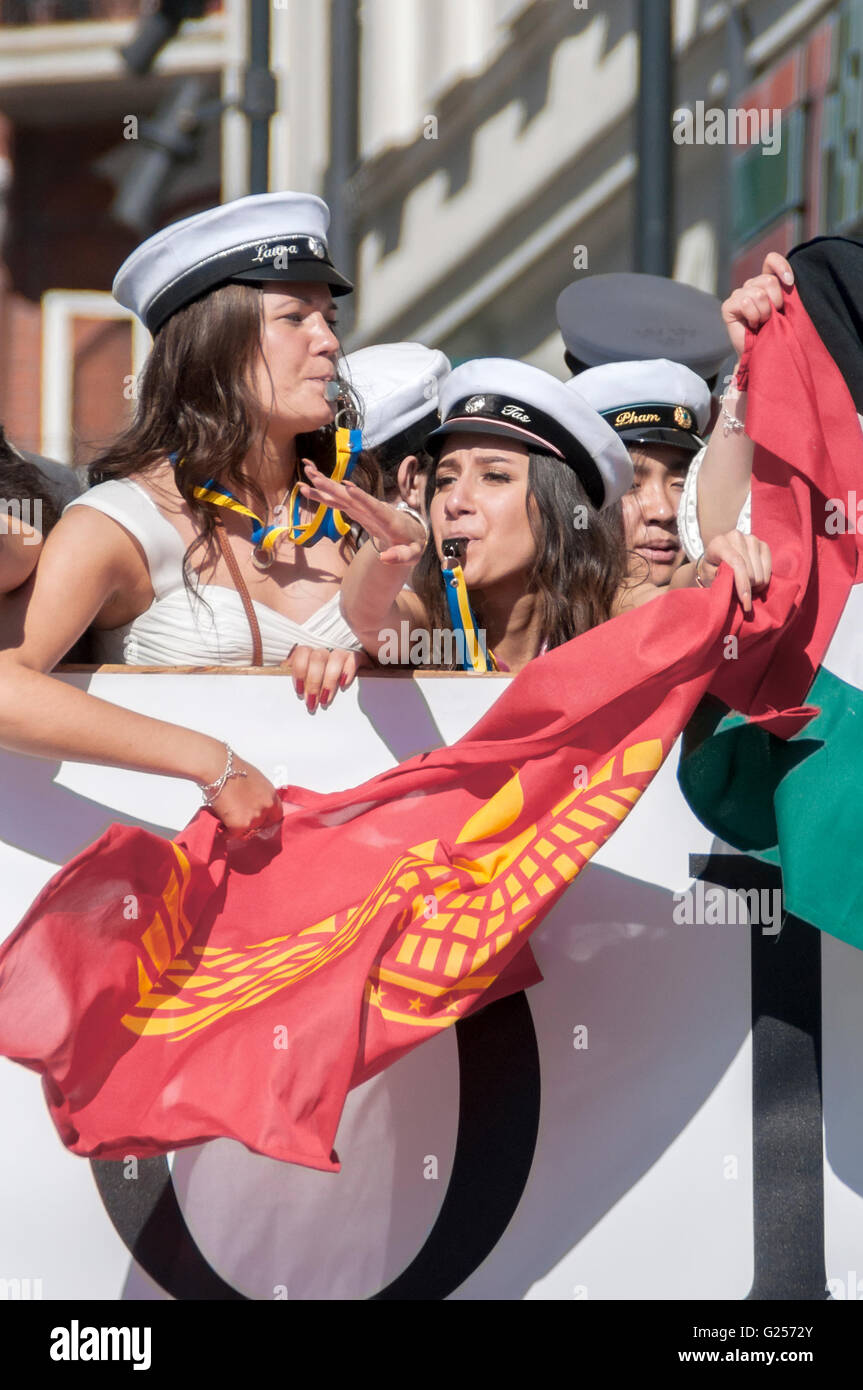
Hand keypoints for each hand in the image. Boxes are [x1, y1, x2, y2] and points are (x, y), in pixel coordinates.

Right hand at [205, 755, 282, 836]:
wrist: (219, 770)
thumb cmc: (232, 769)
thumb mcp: (255, 779)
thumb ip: (259, 794)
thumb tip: (252, 801)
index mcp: (271, 795)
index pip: (276, 815)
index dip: (266, 818)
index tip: (258, 820)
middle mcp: (266, 808)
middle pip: (262, 825)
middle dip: (252, 824)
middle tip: (240, 820)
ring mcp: (254, 818)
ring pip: (248, 832)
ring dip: (239, 829)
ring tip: (228, 821)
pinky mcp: (240, 825)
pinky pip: (234, 835)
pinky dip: (226, 833)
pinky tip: (221, 825)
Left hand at [287, 644, 370, 712]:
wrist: (355, 677)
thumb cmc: (323, 680)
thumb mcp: (307, 679)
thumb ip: (299, 678)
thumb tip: (289, 680)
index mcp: (311, 651)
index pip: (302, 652)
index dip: (299, 671)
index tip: (299, 690)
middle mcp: (326, 648)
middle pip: (317, 657)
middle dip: (313, 682)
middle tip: (312, 701)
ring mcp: (343, 651)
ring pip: (336, 657)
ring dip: (329, 681)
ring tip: (326, 700)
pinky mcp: (359, 656)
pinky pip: (354, 658)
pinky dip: (348, 671)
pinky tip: (343, 684)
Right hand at [298, 460, 426, 565]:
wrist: (411, 531)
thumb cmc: (412, 544)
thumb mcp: (413, 554)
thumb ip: (401, 556)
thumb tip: (384, 558)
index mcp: (389, 519)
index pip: (375, 508)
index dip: (363, 499)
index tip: (349, 489)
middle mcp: (374, 509)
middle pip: (352, 497)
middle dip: (334, 487)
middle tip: (314, 476)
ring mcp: (364, 508)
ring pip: (343, 496)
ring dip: (325, 487)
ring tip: (307, 476)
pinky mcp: (357, 511)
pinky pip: (340, 502)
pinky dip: (326, 496)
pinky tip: (311, 489)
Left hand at [700, 530, 770, 612]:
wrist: (717, 557)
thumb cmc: (711, 570)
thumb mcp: (709, 577)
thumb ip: (720, 581)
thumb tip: (733, 591)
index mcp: (719, 543)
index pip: (737, 563)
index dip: (742, 584)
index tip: (745, 602)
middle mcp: (736, 537)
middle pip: (750, 570)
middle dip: (747, 588)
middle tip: (739, 595)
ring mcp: (751, 539)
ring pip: (760, 572)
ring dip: (754, 585)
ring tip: (744, 586)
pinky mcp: (763, 545)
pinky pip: (768, 569)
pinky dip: (763, 580)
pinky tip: (754, 582)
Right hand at [722, 252, 793, 357]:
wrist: (763, 353)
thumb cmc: (777, 332)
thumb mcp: (787, 308)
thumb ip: (786, 291)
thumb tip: (789, 280)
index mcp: (765, 282)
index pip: (771, 260)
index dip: (781, 267)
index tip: (790, 283)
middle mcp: (751, 286)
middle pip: (768, 280)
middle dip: (776, 301)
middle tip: (773, 316)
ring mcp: (738, 295)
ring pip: (758, 293)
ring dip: (764, 313)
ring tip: (762, 323)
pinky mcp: (728, 306)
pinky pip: (745, 302)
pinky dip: (752, 316)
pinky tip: (752, 324)